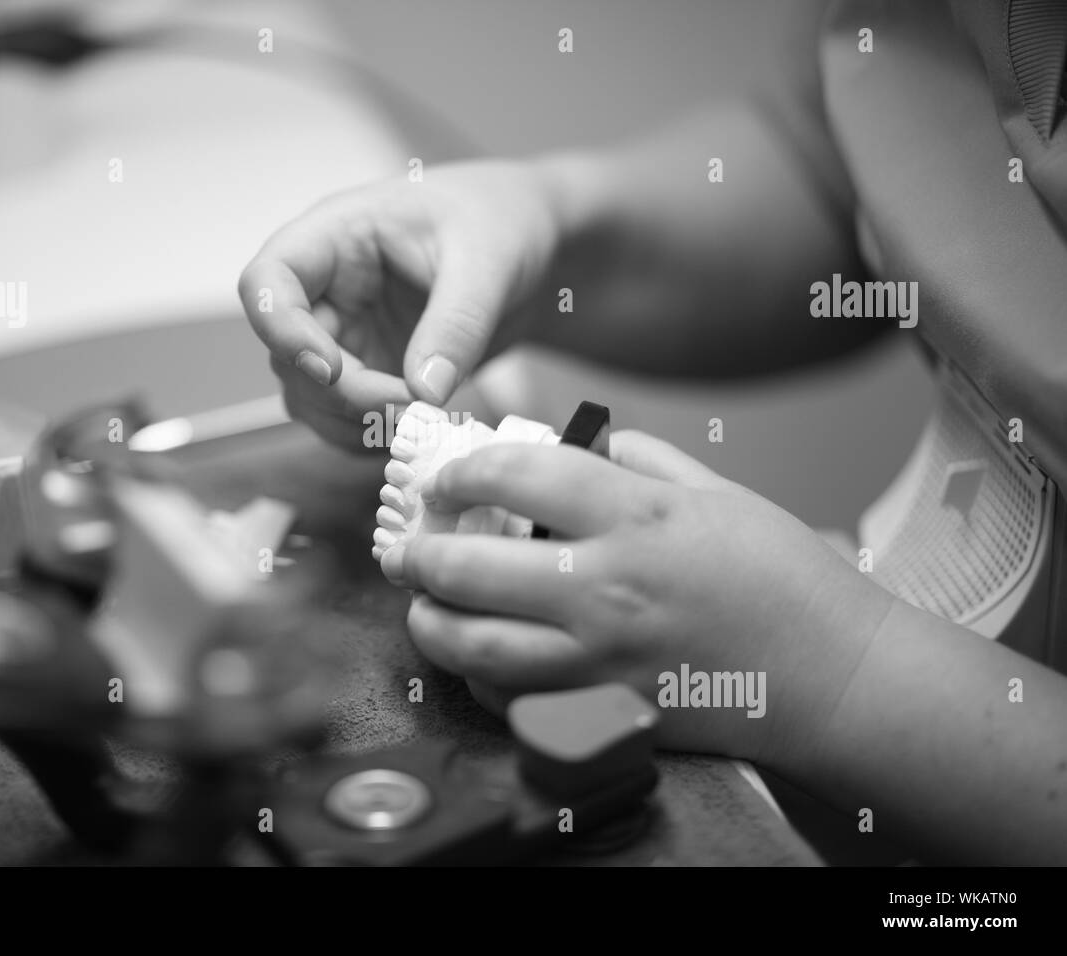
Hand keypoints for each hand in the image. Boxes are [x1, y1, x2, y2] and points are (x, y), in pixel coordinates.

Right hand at [237, 160, 562, 450]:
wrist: (529, 245)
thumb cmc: (500, 221)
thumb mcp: (488, 261)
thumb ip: (456, 324)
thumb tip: (424, 393)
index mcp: (335, 236)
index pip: (266, 282)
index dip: (281, 331)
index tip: (331, 368)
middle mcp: (324, 289)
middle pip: (287, 355)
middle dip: (343, 392)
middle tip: (411, 406)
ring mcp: (342, 335)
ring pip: (308, 397)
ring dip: (354, 422)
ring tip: (423, 418)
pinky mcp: (367, 372)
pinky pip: (343, 419)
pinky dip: (372, 435)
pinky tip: (420, 427)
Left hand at [384, 431, 896, 763]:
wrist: (835, 676)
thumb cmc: (786, 579)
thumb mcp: (721, 492)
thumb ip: (646, 460)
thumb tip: (592, 439)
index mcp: (636, 517)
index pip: (518, 476)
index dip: (464, 470)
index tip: (447, 476)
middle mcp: (606, 587)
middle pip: (469, 568)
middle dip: (418, 553)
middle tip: (403, 547)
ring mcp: (600, 657)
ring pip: (474, 647)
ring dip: (430, 624)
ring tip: (421, 606)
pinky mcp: (604, 709)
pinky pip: (513, 701)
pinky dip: (480, 678)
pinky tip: (477, 656)